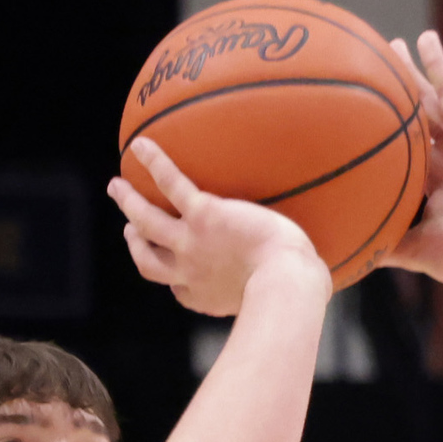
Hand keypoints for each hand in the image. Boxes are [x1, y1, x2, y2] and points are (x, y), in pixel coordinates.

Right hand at [108, 137, 328, 316]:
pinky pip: (170, 184)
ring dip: (128, 203)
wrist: (287, 284)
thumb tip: (326, 285)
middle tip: (127, 229)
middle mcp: (190, 273)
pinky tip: (140, 143)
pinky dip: (154, 162)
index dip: (173, 280)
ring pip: (146, 222)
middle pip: (149, 260)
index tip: (175, 273)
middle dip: (134, 245)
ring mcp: (191, 244)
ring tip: (116, 186)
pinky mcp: (203, 216)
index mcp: (206, 296)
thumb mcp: (284, 299)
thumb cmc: (296, 294)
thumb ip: (286, 290)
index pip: (180, 290)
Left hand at [388, 33, 442, 291]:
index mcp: (433, 176)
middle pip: (428, 108)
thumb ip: (385, 244)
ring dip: (439, 68)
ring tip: (425, 37)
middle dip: (411, 78)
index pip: (407, 135)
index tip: (367, 88)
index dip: (390, 111)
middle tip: (388, 47)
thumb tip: (344, 253)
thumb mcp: (416, 250)